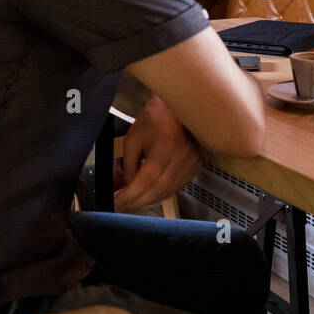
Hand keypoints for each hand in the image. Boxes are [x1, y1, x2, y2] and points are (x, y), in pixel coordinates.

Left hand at [114, 93, 202, 212]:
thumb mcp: (133, 138)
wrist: (178, 106)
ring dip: (151, 199)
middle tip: (123, 206)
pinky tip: (151, 193)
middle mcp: (181, 157)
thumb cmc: (153, 119)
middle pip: (159, 190)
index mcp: (164, 148)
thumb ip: (130, 165)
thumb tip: (130, 187)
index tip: (116, 203)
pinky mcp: (197, 165)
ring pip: (169, 191)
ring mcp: (192, 162)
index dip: (131, 196)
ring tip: (135, 201)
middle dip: (138, 201)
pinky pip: (178, 186)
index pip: (146, 180)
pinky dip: (163, 193)